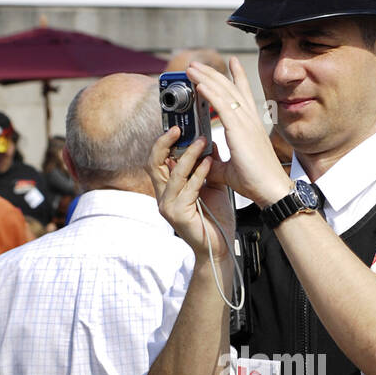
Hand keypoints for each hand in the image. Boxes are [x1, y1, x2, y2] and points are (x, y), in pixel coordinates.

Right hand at [148, 126, 233, 261]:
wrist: (221, 246)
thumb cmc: (216, 219)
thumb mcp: (212, 186)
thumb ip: (207, 167)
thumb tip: (209, 143)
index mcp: (168, 190)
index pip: (157, 162)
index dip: (162, 144)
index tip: (175, 128)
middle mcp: (163, 198)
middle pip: (154, 163)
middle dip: (165, 143)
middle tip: (180, 129)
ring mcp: (168, 207)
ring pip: (174, 173)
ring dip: (189, 155)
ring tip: (202, 141)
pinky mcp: (178, 214)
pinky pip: (188, 187)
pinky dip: (199, 173)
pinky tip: (209, 163)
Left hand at [184, 57, 291, 207]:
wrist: (271, 191)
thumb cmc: (257, 182)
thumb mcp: (229, 170)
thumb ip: (215, 162)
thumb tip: (202, 161)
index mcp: (250, 126)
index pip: (244, 94)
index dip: (238, 76)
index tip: (232, 62)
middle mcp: (250, 120)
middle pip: (230, 88)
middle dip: (213, 73)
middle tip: (198, 64)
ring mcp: (246, 123)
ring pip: (224, 92)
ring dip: (206, 78)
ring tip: (192, 68)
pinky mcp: (240, 131)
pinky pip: (222, 106)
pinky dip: (210, 93)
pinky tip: (199, 84)